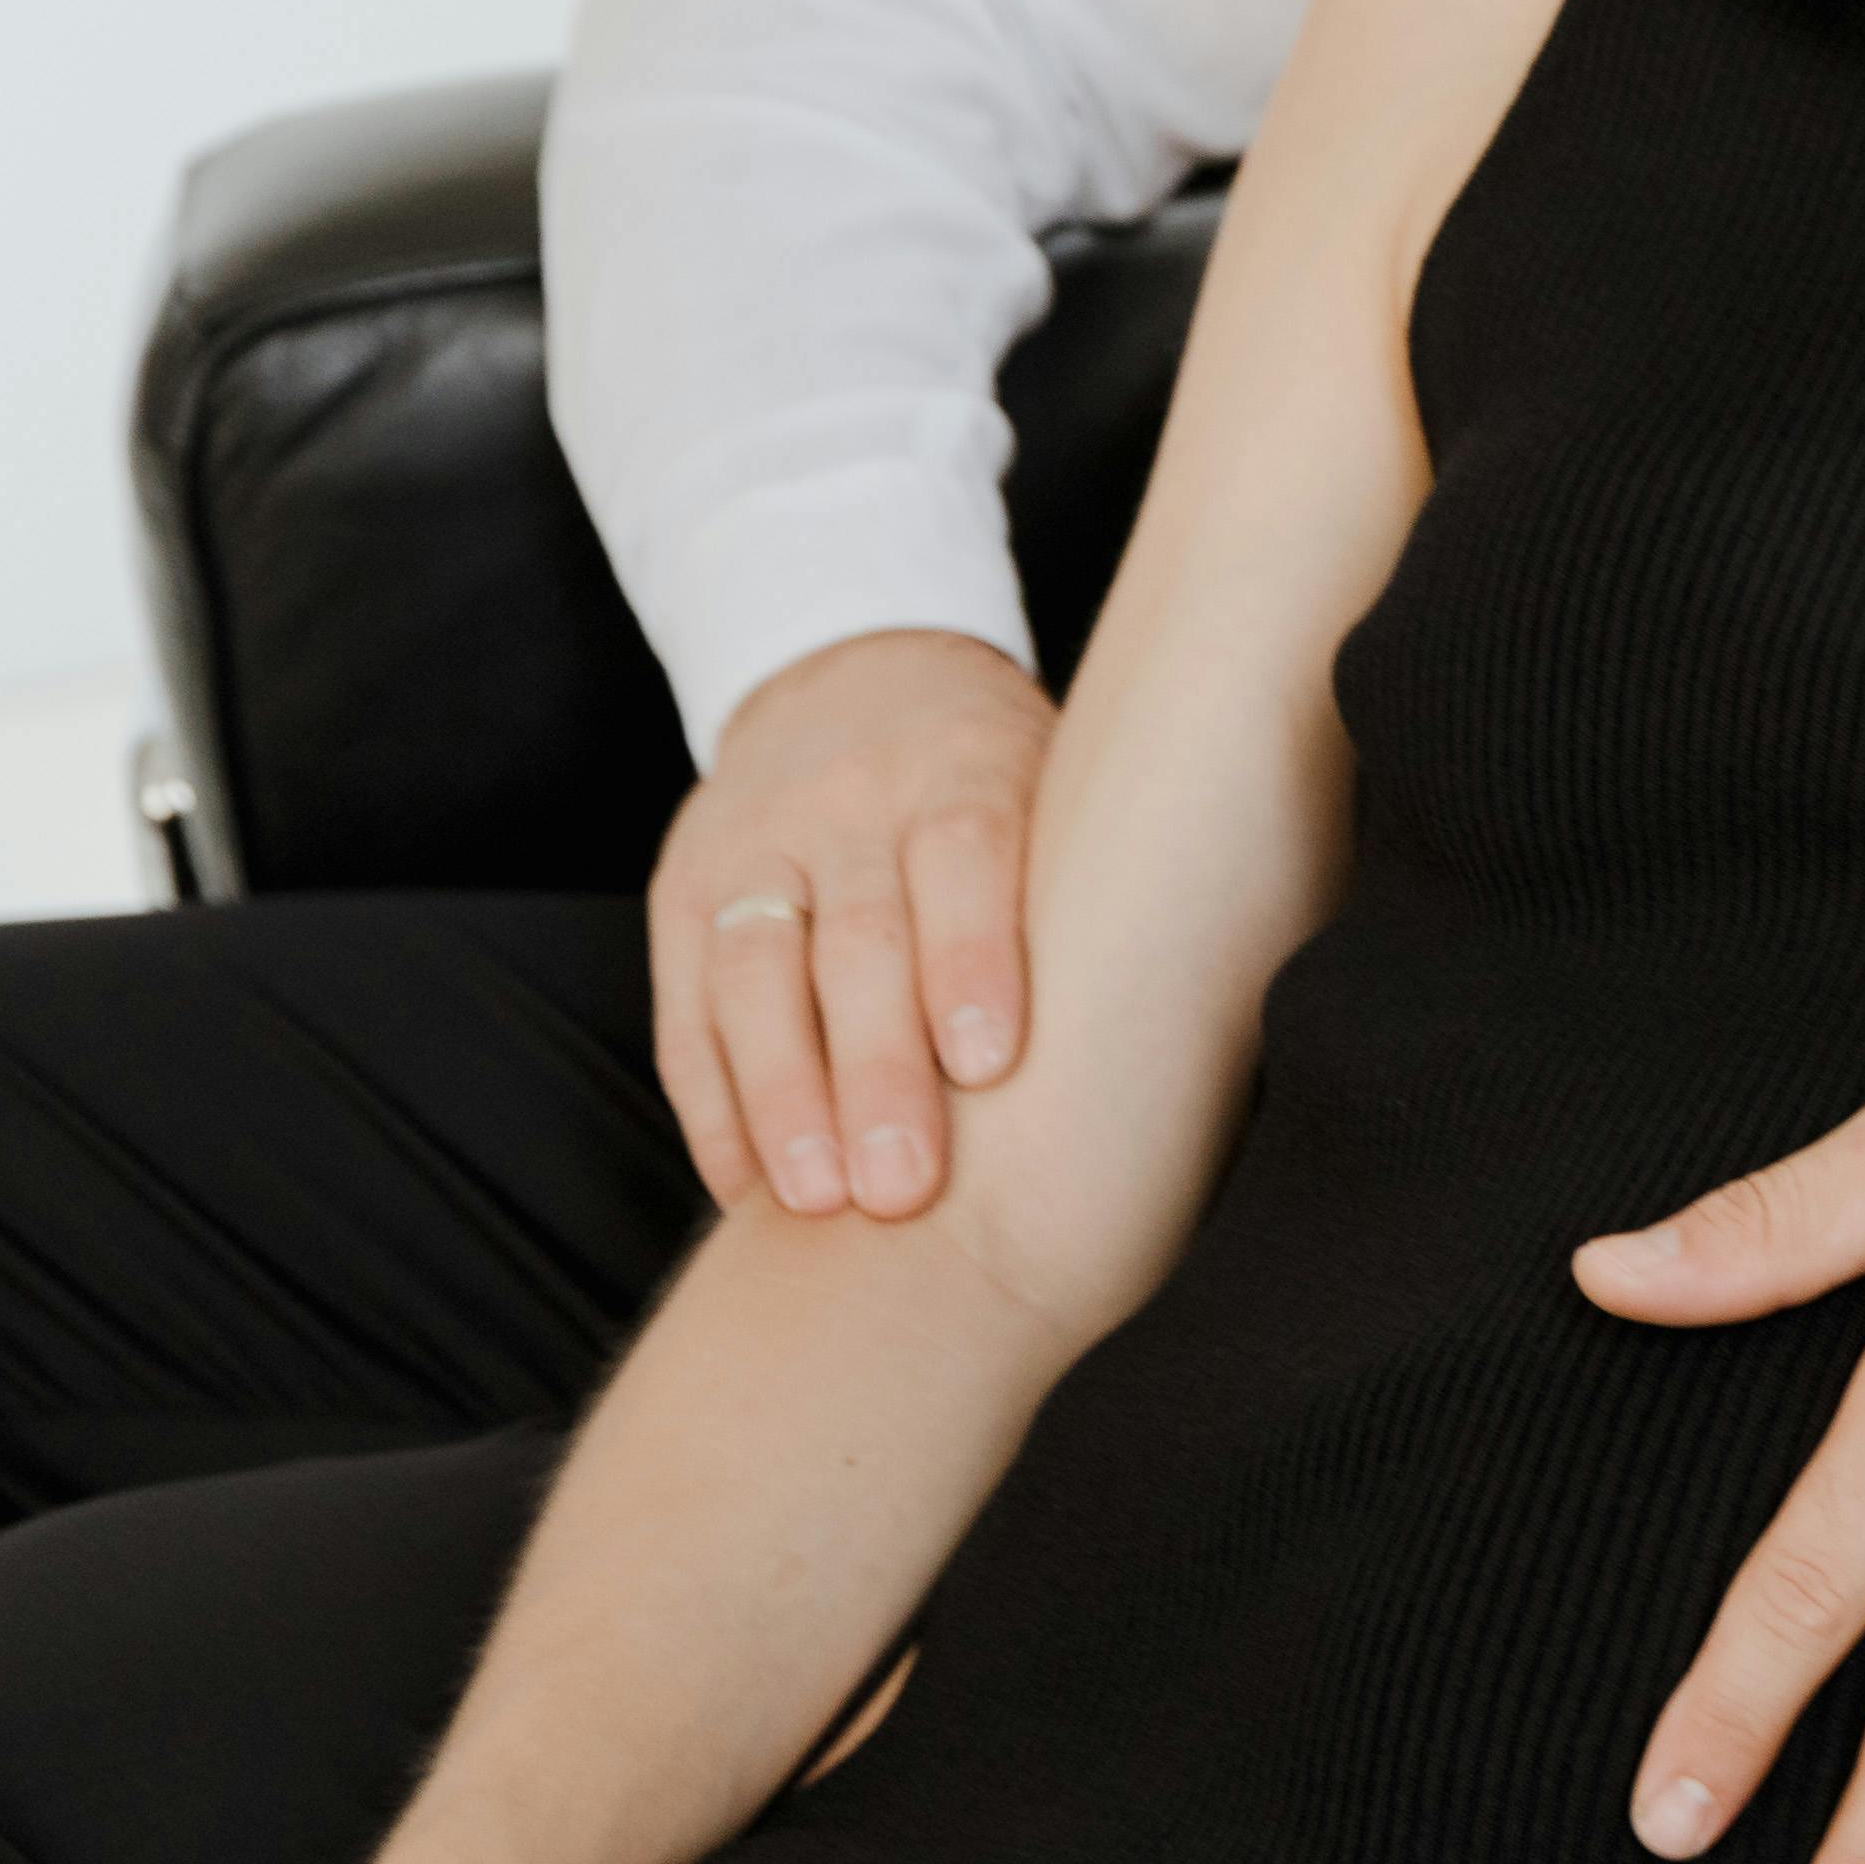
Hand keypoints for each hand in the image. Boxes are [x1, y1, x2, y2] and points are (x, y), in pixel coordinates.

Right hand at [642, 627, 1055, 1222]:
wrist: (854, 663)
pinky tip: (747, 1187)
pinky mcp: (683, 890)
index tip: (988, 1067)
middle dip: (875, 1072)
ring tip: (815, 1199)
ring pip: (753, 977)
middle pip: (856, 940)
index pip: (964, 858)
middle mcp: (845, 803)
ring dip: (782, 1098)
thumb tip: (1181, 1032)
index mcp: (960, 765)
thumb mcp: (1055, 774)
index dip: (972, 961)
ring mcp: (752, 845)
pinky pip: (687, 1008)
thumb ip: (1090, 877)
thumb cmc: (998, 767)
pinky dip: (714, 1106)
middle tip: (902, 1188)